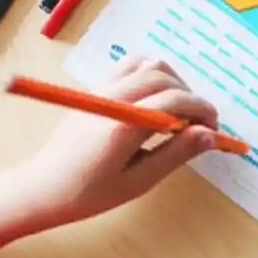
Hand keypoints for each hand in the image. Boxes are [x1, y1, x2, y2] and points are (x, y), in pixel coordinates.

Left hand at [25, 56, 217, 225]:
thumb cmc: (89, 193)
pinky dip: (150, 75)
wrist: (43, 187)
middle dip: (191, 97)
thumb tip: (209, 135)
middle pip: (165, 77)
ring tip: (178, 112)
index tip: (214, 129)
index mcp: (124, 124)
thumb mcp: (138, 181)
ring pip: (148, 64)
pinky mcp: (96, 89)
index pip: (175, 100)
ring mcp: (102, 89)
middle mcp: (114, 97)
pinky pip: (130, 66)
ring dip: (172, 82)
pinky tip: (154, 102)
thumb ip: (175, 154)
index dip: (202, 111)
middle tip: (200, 125)